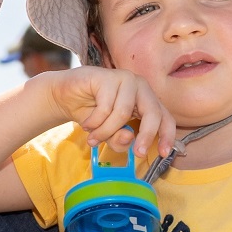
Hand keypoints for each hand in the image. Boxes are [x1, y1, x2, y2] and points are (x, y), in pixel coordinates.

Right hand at [41, 67, 175, 162]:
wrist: (64, 96)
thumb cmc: (91, 114)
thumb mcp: (108, 134)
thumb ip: (120, 139)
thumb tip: (129, 138)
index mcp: (146, 100)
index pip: (165, 117)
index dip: (168, 135)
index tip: (164, 153)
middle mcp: (139, 87)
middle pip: (152, 113)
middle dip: (146, 136)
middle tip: (137, 154)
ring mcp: (124, 79)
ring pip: (123, 113)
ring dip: (106, 132)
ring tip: (93, 138)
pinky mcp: (107, 77)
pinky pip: (105, 107)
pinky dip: (94, 123)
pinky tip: (86, 125)